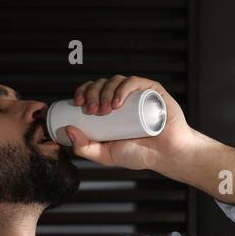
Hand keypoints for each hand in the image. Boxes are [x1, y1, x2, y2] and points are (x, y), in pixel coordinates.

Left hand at [66, 75, 197, 171]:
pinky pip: (134, 82)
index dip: (82, 91)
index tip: (77, 103)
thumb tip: (68, 130)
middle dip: (92, 93)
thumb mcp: (105, 155)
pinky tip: (117, 102)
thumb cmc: (139, 154)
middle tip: (92, 110)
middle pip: (101, 84)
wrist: (167, 154)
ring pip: (115, 80)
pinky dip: (123, 88)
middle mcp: (122, 97)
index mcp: (110, 108)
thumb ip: (85, 148)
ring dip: (105, 91)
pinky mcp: (152, 90)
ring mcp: (137, 93)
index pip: (92, 91)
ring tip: (105, 110)